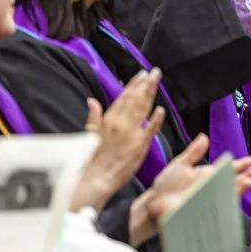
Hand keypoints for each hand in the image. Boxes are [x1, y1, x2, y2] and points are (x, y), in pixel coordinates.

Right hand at [73, 69, 166, 211]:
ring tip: (156, 81)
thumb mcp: (90, 135)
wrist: (96, 179)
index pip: (124, 97)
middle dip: (145, 84)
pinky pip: (150, 130)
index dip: (134, 85)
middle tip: (155, 72)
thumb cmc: (91, 159)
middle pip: (135, 100)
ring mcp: (131, 134)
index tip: (141, 74)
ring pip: (142, 109)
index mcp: (108, 120)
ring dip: (150, 93)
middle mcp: (120, 123)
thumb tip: (92, 100)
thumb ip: (94, 117)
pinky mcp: (140, 146)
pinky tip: (161, 109)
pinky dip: (155, 119)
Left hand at [144, 134, 250, 220]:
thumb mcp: (180, 165)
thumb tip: (204, 137)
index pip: (229, 168)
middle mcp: (212, 187)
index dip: (242, 164)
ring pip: (229, 193)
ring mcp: (209, 199)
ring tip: (249, 180)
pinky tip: (234, 194)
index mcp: (208, 175)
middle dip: (246, 176)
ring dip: (240, 187)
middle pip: (233, 181)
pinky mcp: (205, 211)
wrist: (153, 204)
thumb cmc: (166, 185)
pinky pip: (220, 207)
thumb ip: (193, 153)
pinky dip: (228, 201)